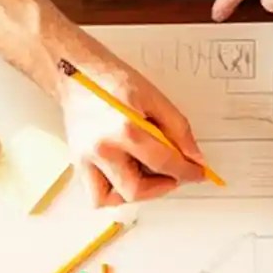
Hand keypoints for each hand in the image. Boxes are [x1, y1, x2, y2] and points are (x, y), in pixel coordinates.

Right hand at [60, 56, 204, 206]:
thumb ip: (178, 129)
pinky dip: (113, 194)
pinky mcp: (78, 163)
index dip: (187, 172)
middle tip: (172, 173)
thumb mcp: (153, 97)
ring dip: (137, 192)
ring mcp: (87, 159)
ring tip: (146, 172)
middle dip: (162, 186)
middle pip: (138, 190)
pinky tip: (124, 177)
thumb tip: (194, 157)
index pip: (165, 163)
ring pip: (115, 198)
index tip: (198, 174)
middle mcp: (104, 149)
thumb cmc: (111, 81)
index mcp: (126, 129)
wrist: (75, 73)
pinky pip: (96, 196)